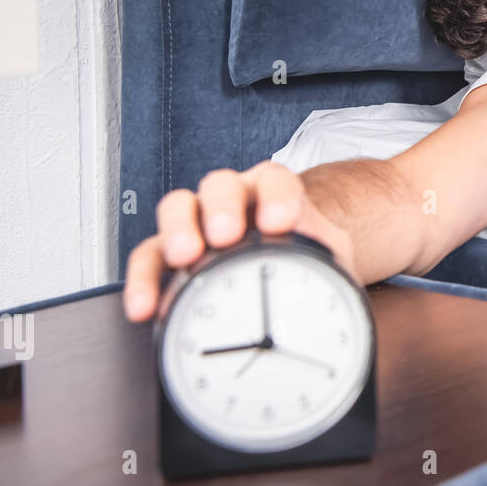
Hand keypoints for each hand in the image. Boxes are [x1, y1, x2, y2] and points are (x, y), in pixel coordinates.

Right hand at [123, 160, 355, 322]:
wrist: (287, 279)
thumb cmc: (307, 263)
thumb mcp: (329, 261)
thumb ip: (334, 265)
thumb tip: (342, 284)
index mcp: (274, 194)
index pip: (275, 180)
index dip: (276, 195)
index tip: (280, 222)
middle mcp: (232, 200)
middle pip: (220, 186)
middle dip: (222, 207)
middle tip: (226, 234)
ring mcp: (197, 223)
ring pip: (177, 210)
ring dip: (178, 231)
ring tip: (185, 257)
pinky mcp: (169, 256)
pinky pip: (150, 260)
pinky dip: (144, 281)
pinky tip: (146, 306)